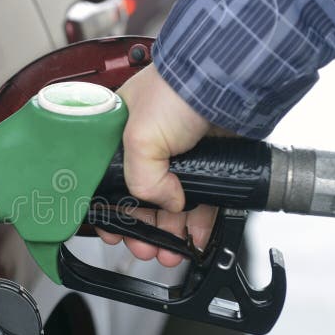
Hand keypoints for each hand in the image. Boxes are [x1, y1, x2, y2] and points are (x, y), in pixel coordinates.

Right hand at [97, 64, 216, 266]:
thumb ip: (142, 181)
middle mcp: (148, 146)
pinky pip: (201, 201)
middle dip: (141, 229)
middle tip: (144, 248)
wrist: (228, 81)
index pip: (106, 183)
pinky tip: (193, 240)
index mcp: (119, 136)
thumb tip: (166, 204)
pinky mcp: (209, 162)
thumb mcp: (139, 138)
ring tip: (169, 253)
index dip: (109, 211)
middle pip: (140, 199)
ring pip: (171, 205)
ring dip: (168, 233)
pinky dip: (197, 223)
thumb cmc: (177, 91)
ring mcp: (180, 156)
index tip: (112, 232)